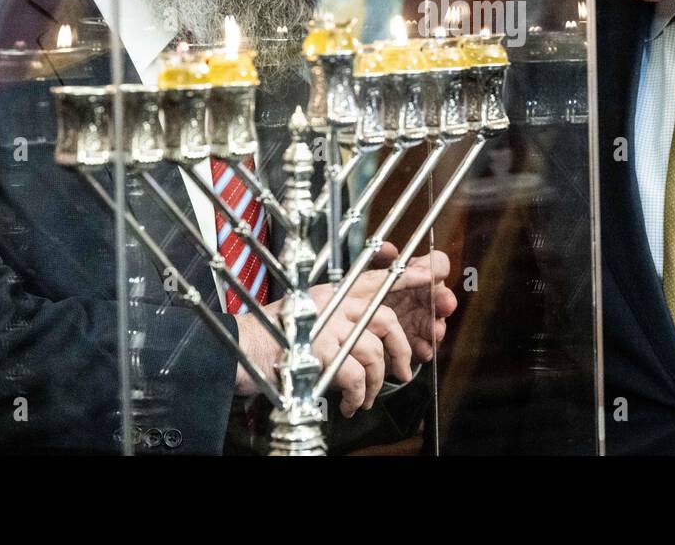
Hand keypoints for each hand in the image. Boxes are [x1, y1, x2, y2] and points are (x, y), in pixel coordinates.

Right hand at [232, 284, 413, 417]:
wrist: (240, 351)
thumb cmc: (272, 336)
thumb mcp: (308, 311)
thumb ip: (339, 314)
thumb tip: (373, 329)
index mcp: (333, 292)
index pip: (378, 279)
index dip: (409, 275)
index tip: (434, 271)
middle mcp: (333, 304)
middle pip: (386, 319)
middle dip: (400, 350)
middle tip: (403, 370)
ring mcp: (327, 326)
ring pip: (374, 352)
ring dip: (375, 381)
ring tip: (364, 397)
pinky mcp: (321, 351)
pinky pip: (357, 375)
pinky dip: (357, 394)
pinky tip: (348, 403)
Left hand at [363, 242, 457, 361]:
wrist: (358, 330)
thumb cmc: (367, 299)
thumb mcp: (370, 278)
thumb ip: (381, 261)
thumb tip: (388, 248)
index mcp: (417, 276)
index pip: (438, 265)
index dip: (437, 268)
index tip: (432, 273)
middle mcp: (424, 297)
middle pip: (443, 295)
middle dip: (445, 299)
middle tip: (444, 303)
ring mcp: (422, 320)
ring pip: (438, 322)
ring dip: (438, 327)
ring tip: (434, 331)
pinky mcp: (417, 343)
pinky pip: (427, 346)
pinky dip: (425, 348)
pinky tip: (422, 350)